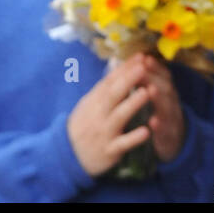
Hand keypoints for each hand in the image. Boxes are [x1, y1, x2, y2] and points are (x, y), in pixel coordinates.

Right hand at [66, 52, 153, 176]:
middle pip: (113, 95)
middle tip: (143, 67)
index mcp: (94, 101)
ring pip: (119, 117)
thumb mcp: (89, 104)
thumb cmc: (84, 124)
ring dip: (132, 104)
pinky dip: (133, 138)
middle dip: (128, 80)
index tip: (140, 56)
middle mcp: (98, 114)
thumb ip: (104, 86)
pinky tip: (146, 131)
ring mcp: (104, 132)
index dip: (124, 68)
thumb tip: (117, 61)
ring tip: (146, 92)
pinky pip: (122, 144)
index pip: (109, 81)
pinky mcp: (109, 151)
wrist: (67, 156)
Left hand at [140, 53, 185, 162]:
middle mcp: (172, 102)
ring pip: (168, 106)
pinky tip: (152, 122)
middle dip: (154, 78)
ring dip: (159, 98)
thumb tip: (137, 61)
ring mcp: (173, 118)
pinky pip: (166, 130)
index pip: (164, 75)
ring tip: (150, 90)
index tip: (144, 58)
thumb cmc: (161, 114)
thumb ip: (149, 81)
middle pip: (166, 87)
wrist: (174, 140)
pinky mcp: (170, 136)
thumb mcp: (158, 96)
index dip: (155, 66)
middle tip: (143, 70)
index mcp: (167, 91)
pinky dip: (160, 126)